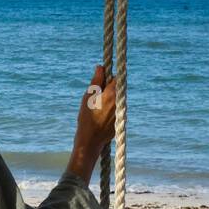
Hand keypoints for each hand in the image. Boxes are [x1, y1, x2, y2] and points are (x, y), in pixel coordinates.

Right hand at [66, 65, 116, 183]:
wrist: (90, 141)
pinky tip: (100, 114)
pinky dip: (110, 108)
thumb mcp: (87, 97)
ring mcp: (122, 111)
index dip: (108, 76)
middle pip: (118, 88)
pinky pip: (117, 109)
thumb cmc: (86, 118)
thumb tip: (100, 67)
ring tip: (96, 106)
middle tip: (95, 94)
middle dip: (108, 87)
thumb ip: (95, 81)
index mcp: (112, 94)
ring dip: (109, 98)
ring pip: (117, 99)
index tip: (100, 79)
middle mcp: (120, 101)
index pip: (116, 78)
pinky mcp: (120, 119)